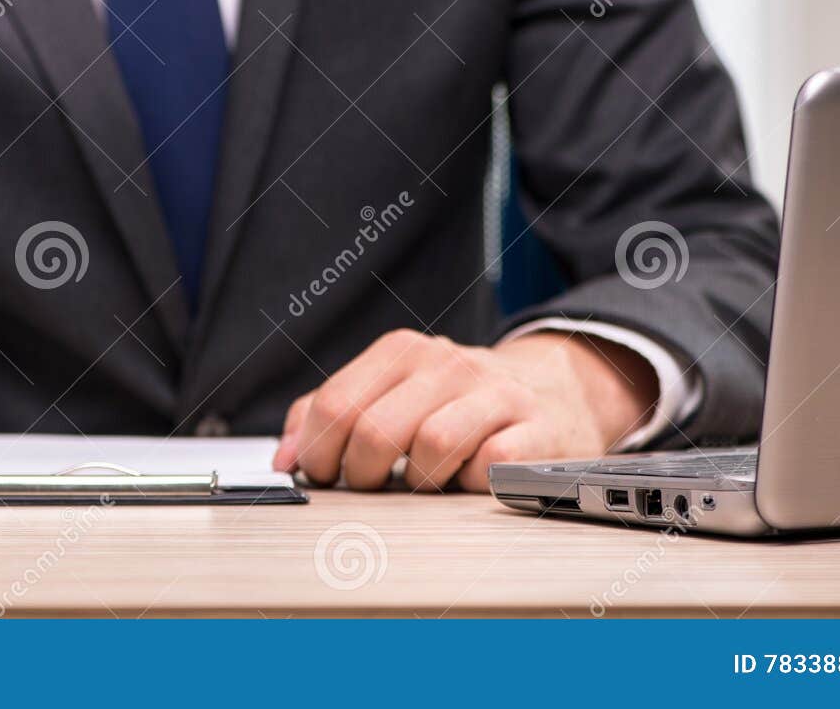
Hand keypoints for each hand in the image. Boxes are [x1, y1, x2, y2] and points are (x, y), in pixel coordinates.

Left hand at [272, 330, 658, 490]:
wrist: (553, 389)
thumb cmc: (459, 398)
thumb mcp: (393, 388)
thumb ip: (330, 414)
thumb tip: (286, 457)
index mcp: (403, 352)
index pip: (338, 403)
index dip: (319, 452)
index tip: (321, 476)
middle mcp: (447, 364)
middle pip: (378, 430)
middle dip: (362, 473)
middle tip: (370, 486)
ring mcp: (495, 394)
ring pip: (433, 446)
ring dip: (418, 481)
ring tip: (422, 482)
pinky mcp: (536, 429)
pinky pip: (489, 466)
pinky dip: (470, 485)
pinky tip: (468, 479)